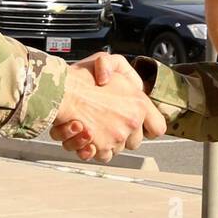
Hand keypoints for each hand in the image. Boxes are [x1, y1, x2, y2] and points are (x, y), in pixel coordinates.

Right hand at [50, 58, 164, 162]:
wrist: (59, 92)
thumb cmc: (81, 77)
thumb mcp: (107, 62)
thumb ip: (123, 75)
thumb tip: (120, 88)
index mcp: (139, 104)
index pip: (157, 127)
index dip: (148, 126)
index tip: (140, 124)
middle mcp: (131, 123)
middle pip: (135, 141)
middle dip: (123, 134)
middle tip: (107, 121)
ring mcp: (116, 138)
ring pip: (117, 148)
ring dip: (105, 140)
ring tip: (90, 126)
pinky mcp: (100, 149)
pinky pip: (102, 156)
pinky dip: (93, 148)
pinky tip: (84, 134)